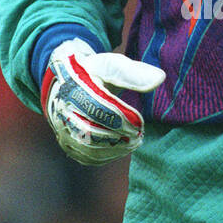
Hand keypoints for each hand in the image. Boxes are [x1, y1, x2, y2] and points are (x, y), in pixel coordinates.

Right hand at [41, 38, 164, 163]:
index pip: (99, 108)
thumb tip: (160, 78)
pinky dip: (106, 157)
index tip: (140, 122)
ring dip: (114, 150)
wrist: (69, 84)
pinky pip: (86, 157)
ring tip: (134, 142)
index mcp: (74, 86)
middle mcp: (63, 109)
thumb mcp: (113, 66)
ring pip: (87, 148)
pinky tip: (122, 149)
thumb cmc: (96, 73)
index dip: (122, 118)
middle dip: (119, 137)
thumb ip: (134, 73)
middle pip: (91, 131)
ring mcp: (62, 128)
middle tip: (139, 136)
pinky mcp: (67, 143)